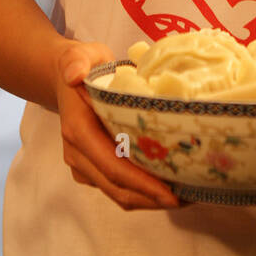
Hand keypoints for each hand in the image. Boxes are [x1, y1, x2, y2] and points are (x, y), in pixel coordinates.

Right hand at [54, 38, 189, 211]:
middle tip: (190, 197)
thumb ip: (77, 62)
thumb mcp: (80, 56)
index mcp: (77, 131)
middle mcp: (77, 154)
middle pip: (116, 187)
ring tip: (187, 194)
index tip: (171, 193)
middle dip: (152, 198)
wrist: (65, 76)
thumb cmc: (82, 66)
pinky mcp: (92, 168)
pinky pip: (117, 187)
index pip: (111, 166)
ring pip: (117, 192)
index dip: (141, 183)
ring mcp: (83, 164)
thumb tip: (74, 75)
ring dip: (150, 200)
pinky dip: (142, 191)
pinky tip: (170, 184)